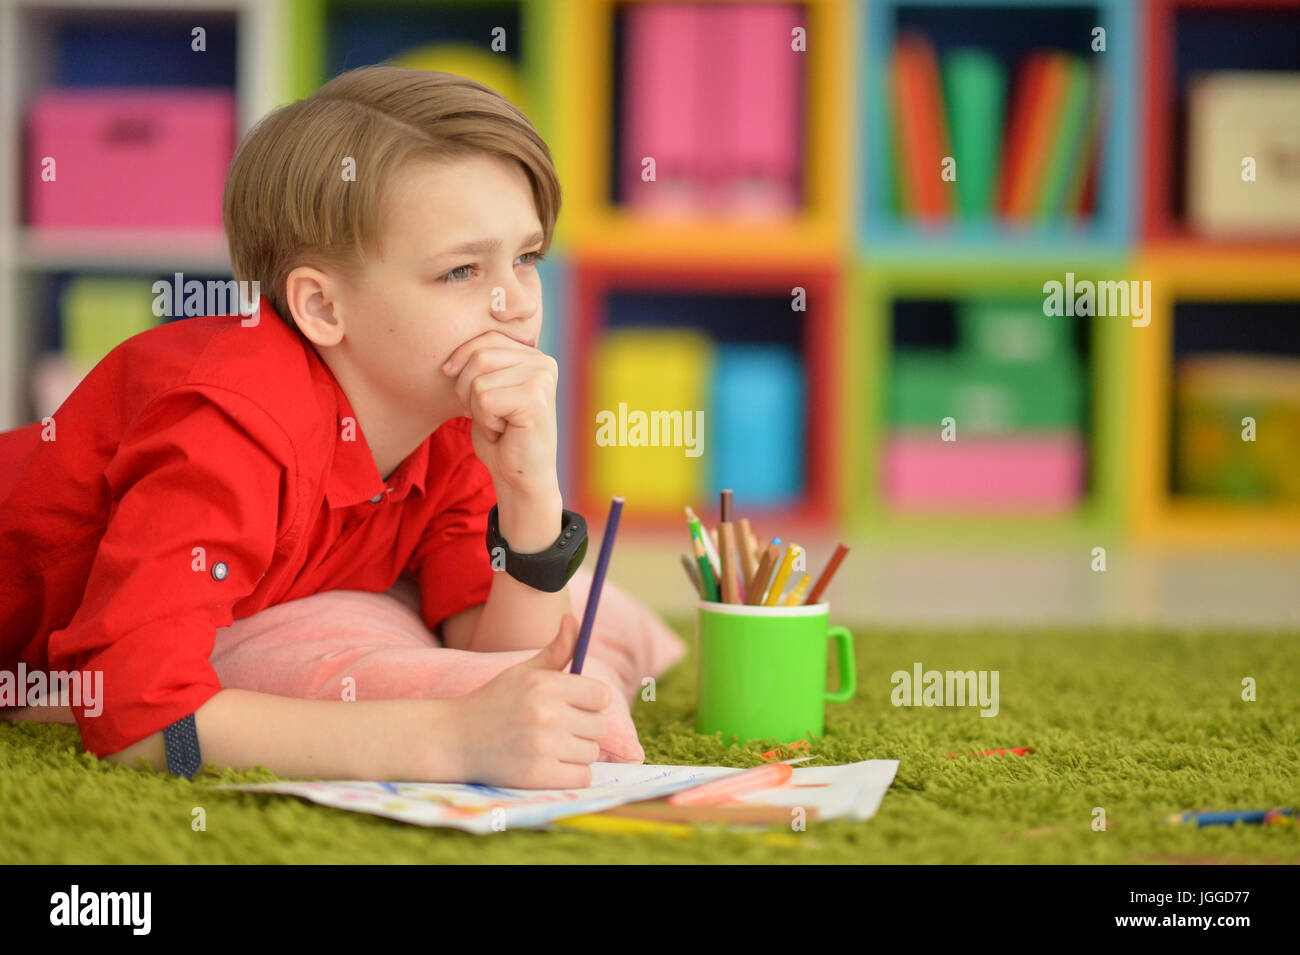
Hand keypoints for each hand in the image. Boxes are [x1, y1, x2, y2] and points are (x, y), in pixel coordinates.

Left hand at [441, 330, 558, 498]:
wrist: (520, 476)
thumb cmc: (501, 435)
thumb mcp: (487, 390)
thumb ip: (480, 363)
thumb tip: (450, 343)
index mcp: (533, 355)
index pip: (486, 338)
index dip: (461, 358)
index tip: (453, 378)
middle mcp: (543, 361)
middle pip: (479, 356)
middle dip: (467, 389)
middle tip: (484, 414)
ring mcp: (542, 378)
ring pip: (479, 379)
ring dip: (477, 409)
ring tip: (497, 423)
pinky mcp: (535, 399)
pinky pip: (485, 400)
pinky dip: (485, 422)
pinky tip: (504, 432)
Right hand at [447, 614, 611, 788]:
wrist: (453, 739)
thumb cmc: (494, 702)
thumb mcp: (523, 672)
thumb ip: (556, 650)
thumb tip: (574, 619)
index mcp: (545, 684)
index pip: (602, 696)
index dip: (591, 702)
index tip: (575, 707)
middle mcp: (546, 714)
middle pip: (600, 726)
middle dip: (583, 728)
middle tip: (557, 729)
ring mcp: (542, 747)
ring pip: (592, 753)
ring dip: (576, 753)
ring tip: (548, 746)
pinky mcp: (538, 776)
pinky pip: (582, 777)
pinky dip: (571, 774)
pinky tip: (549, 765)